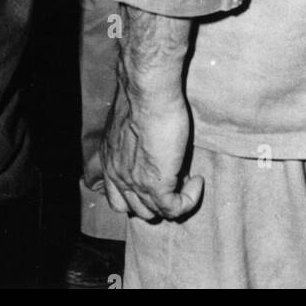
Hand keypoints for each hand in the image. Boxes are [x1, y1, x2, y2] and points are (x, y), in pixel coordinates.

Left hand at [102, 81, 203, 222]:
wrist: (148, 92)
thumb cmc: (143, 97)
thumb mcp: (134, 125)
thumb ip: (140, 144)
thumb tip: (160, 156)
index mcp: (109, 159)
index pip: (116, 196)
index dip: (136, 195)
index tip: (156, 179)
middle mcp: (116, 174)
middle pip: (135, 209)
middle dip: (155, 199)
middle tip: (174, 178)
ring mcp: (134, 183)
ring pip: (153, 213)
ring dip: (173, 200)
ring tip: (186, 179)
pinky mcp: (155, 185)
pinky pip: (174, 209)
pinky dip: (189, 200)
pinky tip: (196, 181)